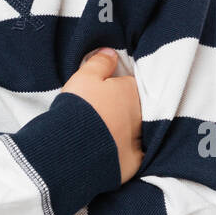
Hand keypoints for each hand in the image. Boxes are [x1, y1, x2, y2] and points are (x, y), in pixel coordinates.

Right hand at [59, 48, 143, 183]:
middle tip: (104, 112)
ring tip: (106, 133)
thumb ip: (100, 62)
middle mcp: (140, 115)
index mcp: (130, 91)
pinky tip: (114, 152)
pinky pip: (134, 155)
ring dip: (126, 130)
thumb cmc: (80, 107)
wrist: (74, 147)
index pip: (130, 85)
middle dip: (124, 108)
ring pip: (137, 131)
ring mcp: (138, 140)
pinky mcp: (133, 162)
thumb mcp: (85, 77)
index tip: (106, 91)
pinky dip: (125, 153)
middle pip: (136, 108)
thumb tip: (111, 52)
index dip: (118, 87)